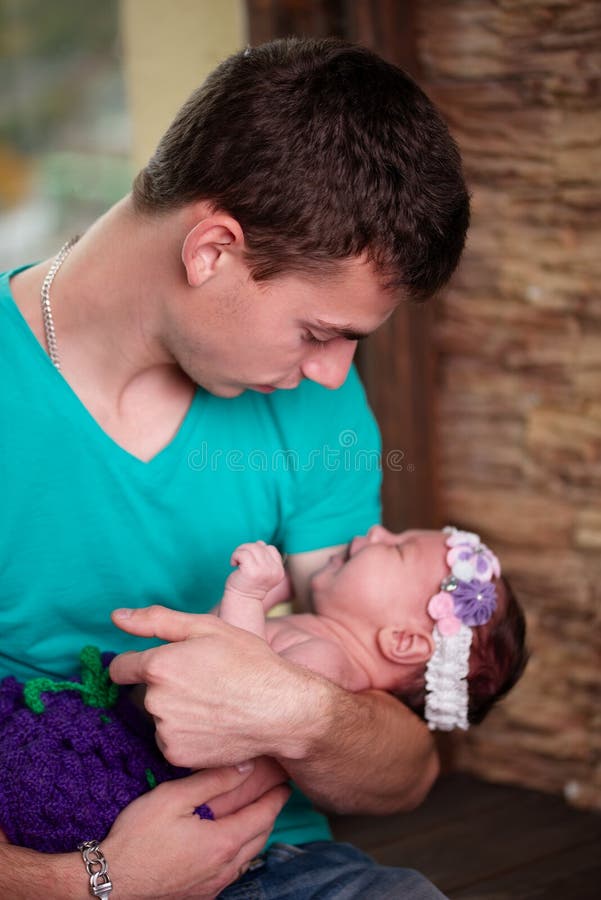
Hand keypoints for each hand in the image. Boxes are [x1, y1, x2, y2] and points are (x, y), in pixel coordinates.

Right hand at [103, 762, 290, 899]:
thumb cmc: (138, 837)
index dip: (276, 795)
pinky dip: (241, 850)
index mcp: (223, 842)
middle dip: (270, 811)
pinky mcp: (201, 894)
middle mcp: (225, 867)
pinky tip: (231, 840)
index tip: (285, 780)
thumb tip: (244, 766)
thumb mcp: (174, 798)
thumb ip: (212, 781)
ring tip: (257, 811)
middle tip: (275, 791)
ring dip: (257, 831)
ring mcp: (214, 884)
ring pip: (248, 855)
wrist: (111, 882)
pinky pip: (233, 869)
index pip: (263, 815)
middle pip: (261, 836)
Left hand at [109, 606, 333, 767]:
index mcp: (158, 665)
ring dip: (174, 712)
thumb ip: (156, 621)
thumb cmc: (248, 662)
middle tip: (202, 682)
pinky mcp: (177, 756)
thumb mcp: (207, 628)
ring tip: (211, 704)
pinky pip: (170, 742)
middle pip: (142, 693)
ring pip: (157, 719)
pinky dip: (185, 735)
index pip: (120, 667)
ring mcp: (165, 732)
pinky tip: (212, 725)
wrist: (281, 709)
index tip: (164, 667)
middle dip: (163, 687)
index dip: (139, 664)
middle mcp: (155, 701)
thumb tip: (116, 617)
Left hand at [226, 541, 284, 599]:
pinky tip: (233, 564)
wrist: (241, 601)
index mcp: (279, 571)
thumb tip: (260, 542)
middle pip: (260, 546)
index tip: (250, 560)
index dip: (258, 550)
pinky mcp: (251, 571)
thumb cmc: (249, 584)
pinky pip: (242, 553)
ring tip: (236, 560)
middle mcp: (274, 571)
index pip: (271, 549)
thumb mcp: (261, 571)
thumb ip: (264, 557)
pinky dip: (235, 556)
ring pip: (251, 547)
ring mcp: (263, 571)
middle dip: (247, 549)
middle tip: (240, 559)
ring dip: (240, 551)